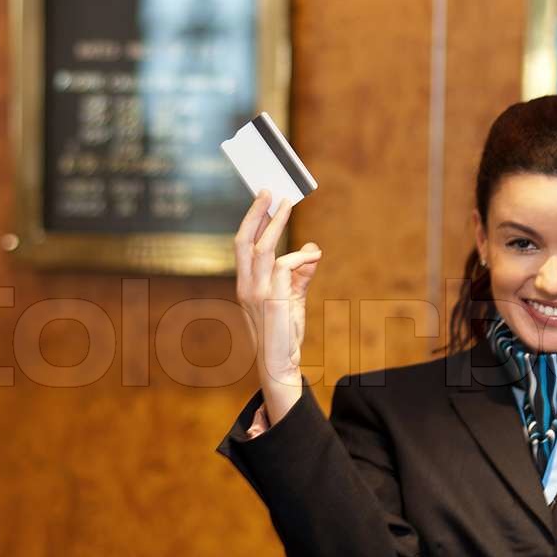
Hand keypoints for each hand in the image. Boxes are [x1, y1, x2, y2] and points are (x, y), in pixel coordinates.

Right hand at [235, 191, 321, 420]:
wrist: (281, 364)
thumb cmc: (284, 332)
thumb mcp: (293, 297)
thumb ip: (301, 273)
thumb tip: (312, 249)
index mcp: (246, 283)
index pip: (242, 245)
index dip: (251, 221)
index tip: (263, 200)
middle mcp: (246, 286)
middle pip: (244, 241)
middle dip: (255, 214)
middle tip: (269, 191)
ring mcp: (257, 295)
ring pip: (262, 249)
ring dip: (275, 224)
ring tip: (286, 205)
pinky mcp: (273, 302)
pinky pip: (284, 267)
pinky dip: (299, 257)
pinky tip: (313, 256)